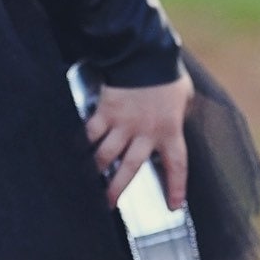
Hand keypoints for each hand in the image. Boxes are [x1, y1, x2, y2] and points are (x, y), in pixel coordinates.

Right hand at [87, 73, 191, 211]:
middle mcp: (145, 132)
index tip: (174, 205)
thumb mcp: (183, 94)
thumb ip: (181, 110)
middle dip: (118, 188)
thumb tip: (184, 114)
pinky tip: (75, 151)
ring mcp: (123, 124)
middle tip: (109, 202)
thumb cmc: (166, 72)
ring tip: (88, 180)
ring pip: (106, 155)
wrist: (143, 53)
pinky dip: (83, 142)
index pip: (177, 165)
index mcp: (169, 130)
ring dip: (96, 170)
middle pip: (129, 168)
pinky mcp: (106, 112)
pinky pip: (91, 132)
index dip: (176, 187)